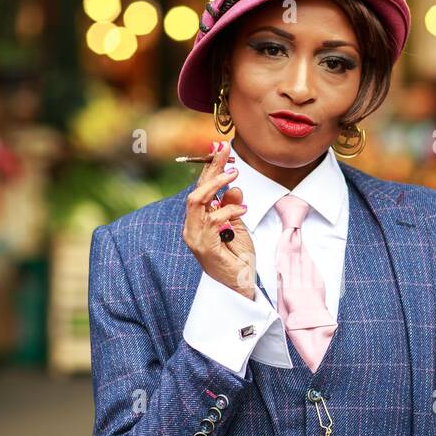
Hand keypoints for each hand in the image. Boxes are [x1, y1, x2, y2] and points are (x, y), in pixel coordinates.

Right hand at [181, 140, 256, 298]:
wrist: (240, 287)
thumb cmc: (237, 259)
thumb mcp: (238, 227)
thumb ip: (233, 208)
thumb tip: (234, 188)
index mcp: (198, 221)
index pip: (201, 189)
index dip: (210, 168)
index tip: (220, 148)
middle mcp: (192, 228)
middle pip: (195, 191)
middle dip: (210, 169)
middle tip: (226, 153)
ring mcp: (195, 238)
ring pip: (197, 201)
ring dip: (216, 185)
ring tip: (234, 176)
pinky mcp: (204, 248)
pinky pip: (212, 221)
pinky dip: (228, 211)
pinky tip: (243, 209)